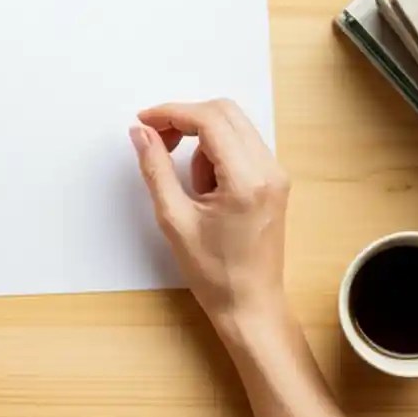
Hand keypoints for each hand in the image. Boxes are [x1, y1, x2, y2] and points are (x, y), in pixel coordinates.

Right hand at [128, 99, 290, 329]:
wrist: (250, 304)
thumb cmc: (213, 272)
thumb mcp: (174, 219)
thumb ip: (156, 168)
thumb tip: (141, 133)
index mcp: (247, 180)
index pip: (210, 120)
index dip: (171, 113)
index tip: (144, 123)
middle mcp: (269, 169)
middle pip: (225, 112)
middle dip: (185, 118)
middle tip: (156, 139)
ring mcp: (276, 174)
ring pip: (233, 126)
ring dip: (201, 138)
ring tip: (188, 185)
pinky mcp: (274, 181)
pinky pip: (241, 145)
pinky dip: (215, 152)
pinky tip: (204, 186)